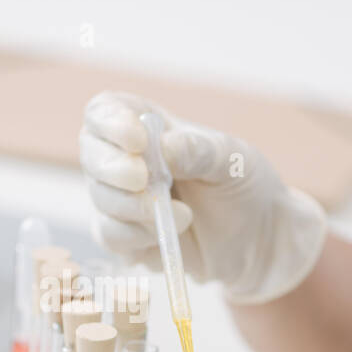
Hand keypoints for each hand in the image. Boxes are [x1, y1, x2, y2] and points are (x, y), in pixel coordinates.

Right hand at [78, 91, 325, 303]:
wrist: (260, 237)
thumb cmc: (243, 185)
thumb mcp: (232, 159)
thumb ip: (198, 150)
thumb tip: (162, 149)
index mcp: (144, 126)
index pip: (104, 113)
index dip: (111, 124)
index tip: (137, 141)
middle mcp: (124, 160)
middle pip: (91, 154)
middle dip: (114, 170)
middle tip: (145, 180)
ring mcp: (121, 200)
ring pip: (101, 201)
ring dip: (135, 209)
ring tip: (184, 215)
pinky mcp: (128, 239)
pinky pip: (112, 238)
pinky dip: (138, 237)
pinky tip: (171, 235)